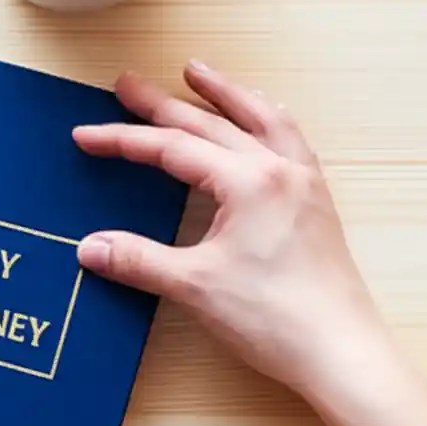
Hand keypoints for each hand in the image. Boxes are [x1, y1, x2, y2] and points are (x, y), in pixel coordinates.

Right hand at [73, 60, 391, 397]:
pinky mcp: (315, 204)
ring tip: (198, 73)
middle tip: (127, 84)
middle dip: (163, 103)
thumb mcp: (194, 286)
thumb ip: (138, 260)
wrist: (341, 352)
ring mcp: (302, 184)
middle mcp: (279, 171)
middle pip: (211, 123)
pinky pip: (289, 140)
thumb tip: (89, 247)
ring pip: (259, 119)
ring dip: (225, 94)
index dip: (123, 140)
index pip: (172, 148)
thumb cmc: (275, 318)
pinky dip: (264, 119)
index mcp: (248, 182)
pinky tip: (258, 119)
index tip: (86, 136)